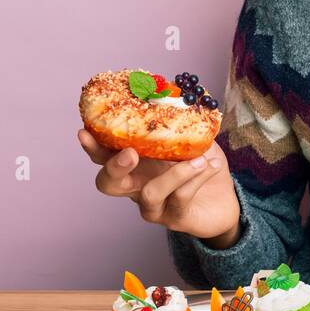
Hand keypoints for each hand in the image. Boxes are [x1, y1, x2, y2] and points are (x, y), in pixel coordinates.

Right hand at [78, 129, 240, 245]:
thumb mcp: (192, 137)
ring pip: (150, 193)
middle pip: (107, 183)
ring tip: (199, 160)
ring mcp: (153, 206)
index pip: (103, 156)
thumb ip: (180, 120)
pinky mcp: (174, 218)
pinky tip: (211, 166)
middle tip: (131, 153)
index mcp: (134, 164)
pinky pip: (180, 198)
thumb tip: (176, 92)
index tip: (84, 131)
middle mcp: (137, 186)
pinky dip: (197, 178)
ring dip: (175, 174)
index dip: (91, 146)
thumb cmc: (202, 164)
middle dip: (114, 167)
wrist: (225, 198)